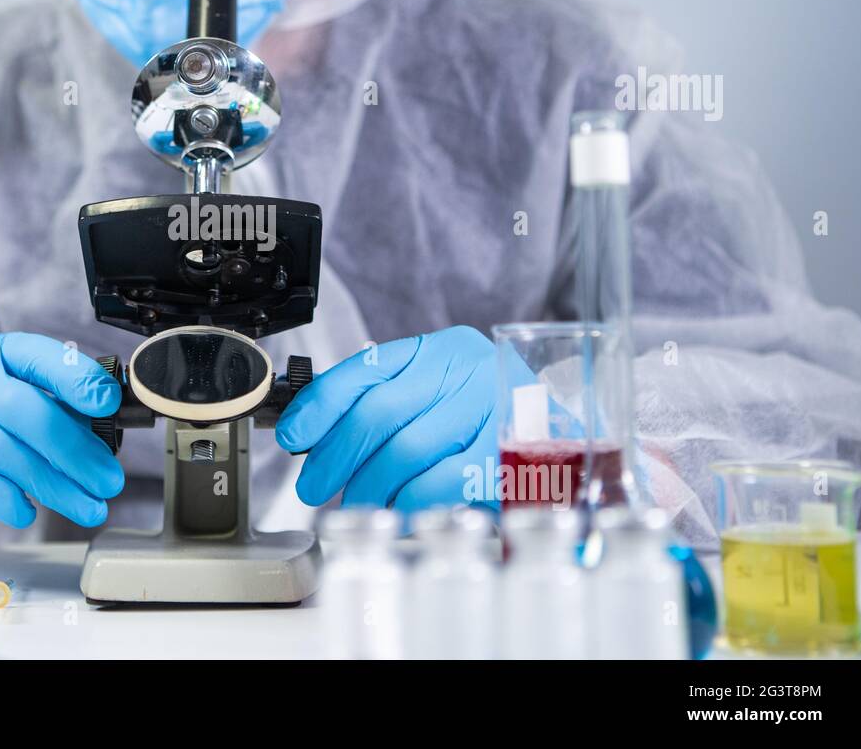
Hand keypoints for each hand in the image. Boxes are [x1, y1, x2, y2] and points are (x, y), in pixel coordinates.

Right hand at [0, 333, 123, 527]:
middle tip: (107, 478)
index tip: (107, 404)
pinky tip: (28, 511)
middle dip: (73, 448)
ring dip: (52, 483)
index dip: (76, 378)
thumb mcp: (10, 401)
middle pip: (23, 408)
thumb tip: (104, 434)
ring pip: (2, 449)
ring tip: (86, 504)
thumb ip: (52, 409)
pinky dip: (6, 498)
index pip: (38, 356)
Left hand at [275, 326, 498, 511]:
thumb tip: (314, 435)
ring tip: (357, 502)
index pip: (366, 368)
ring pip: (404, 452)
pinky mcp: (507, 461)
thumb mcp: (443, 393)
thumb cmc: (491, 419)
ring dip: (368, 486)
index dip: (320, 405)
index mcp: (444, 350)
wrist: (567, 438)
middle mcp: (469, 371)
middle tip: (314, 486)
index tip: (293, 435)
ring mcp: (492, 413)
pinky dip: (406, 503)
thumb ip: (389, 402)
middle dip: (335, 456)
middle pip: (378, 413)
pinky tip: (396, 512)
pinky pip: (438, 486)